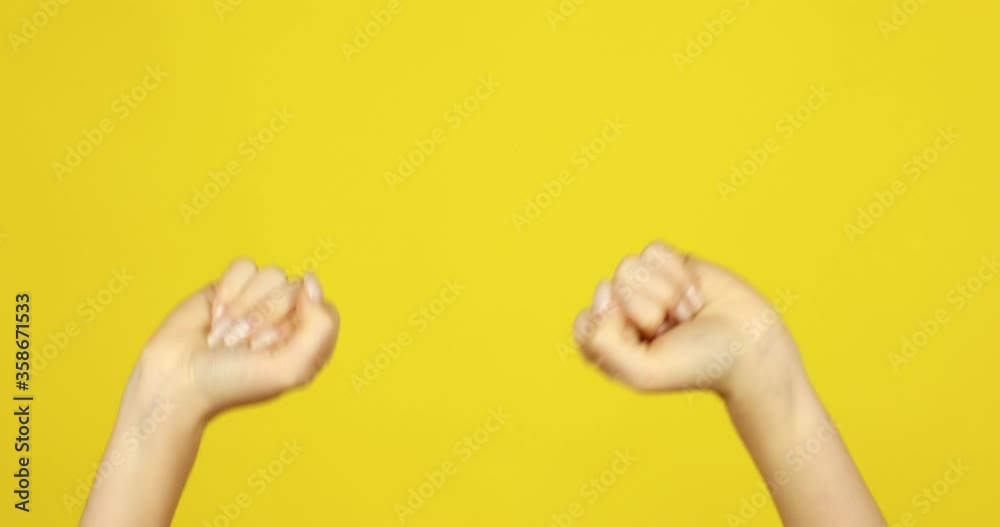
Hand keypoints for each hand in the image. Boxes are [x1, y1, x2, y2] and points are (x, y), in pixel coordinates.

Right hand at [128, 259, 339, 421]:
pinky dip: (228, 291)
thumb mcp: (292, 368)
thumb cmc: (234, 383)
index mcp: (309, 341)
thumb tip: (311, 281)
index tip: (267, 348)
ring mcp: (259, 301)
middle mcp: (288, 319)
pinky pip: (244, 267)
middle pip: (294, 289)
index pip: (323, 308)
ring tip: (225, 335)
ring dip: (244, 307)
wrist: (176, 381)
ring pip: (271, 274)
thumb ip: (322, 327)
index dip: (293, 325)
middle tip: (241, 347)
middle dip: (263, 318)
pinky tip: (215, 317)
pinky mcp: (231, 288)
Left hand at [572, 241, 802, 399]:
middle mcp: (623, 313)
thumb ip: (601, 342)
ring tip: (686, 315)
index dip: (616, 328)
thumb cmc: (697, 364)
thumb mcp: (641, 372)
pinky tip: (695, 296)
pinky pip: (654, 251)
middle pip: (610, 287)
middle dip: (648, 309)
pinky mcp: (670, 265)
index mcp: (610, 344)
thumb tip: (602, 291)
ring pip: (630, 265)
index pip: (587, 321)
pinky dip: (678, 274)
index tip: (645, 344)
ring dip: (666, 292)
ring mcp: (647, 287)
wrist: (751, 346)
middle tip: (673, 331)